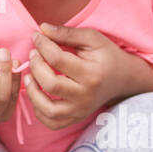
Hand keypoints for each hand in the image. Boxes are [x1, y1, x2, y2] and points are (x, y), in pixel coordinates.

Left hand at [24, 23, 152, 129]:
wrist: (122, 79)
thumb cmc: (106, 55)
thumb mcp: (92, 38)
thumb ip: (67, 33)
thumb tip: (42, 29)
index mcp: (92, 73)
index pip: (57, 59)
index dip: (42, 45)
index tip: (37, 37)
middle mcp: (86, 96)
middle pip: (50, 84)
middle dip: (35, 66)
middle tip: (33, 55)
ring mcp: (80, 110)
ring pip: (48, 109)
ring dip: (32, 92)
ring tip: (30, 77)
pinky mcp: (75, 119)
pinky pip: (51, 122)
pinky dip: (38, 110)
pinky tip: (38, 94)